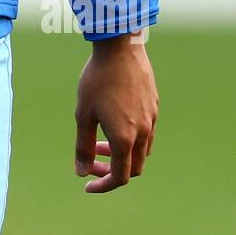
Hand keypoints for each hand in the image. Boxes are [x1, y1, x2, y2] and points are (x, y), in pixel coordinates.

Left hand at [75, 32, 157, 192]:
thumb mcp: (83, 114)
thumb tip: (81, 172)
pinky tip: (113, 123)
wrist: (120, 48)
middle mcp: (144, 133)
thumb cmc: (97, 80)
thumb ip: (83, 146)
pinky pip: (146, 134)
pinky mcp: (154, 106)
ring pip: (141, 151)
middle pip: (133, 168)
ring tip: (99, 141)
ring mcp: (152, 119)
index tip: (87, 185)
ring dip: (121, 154)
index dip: (103, 186)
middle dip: (111, 170)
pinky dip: (130, 139)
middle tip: (91, 161)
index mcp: (125, 138)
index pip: (119, 177)